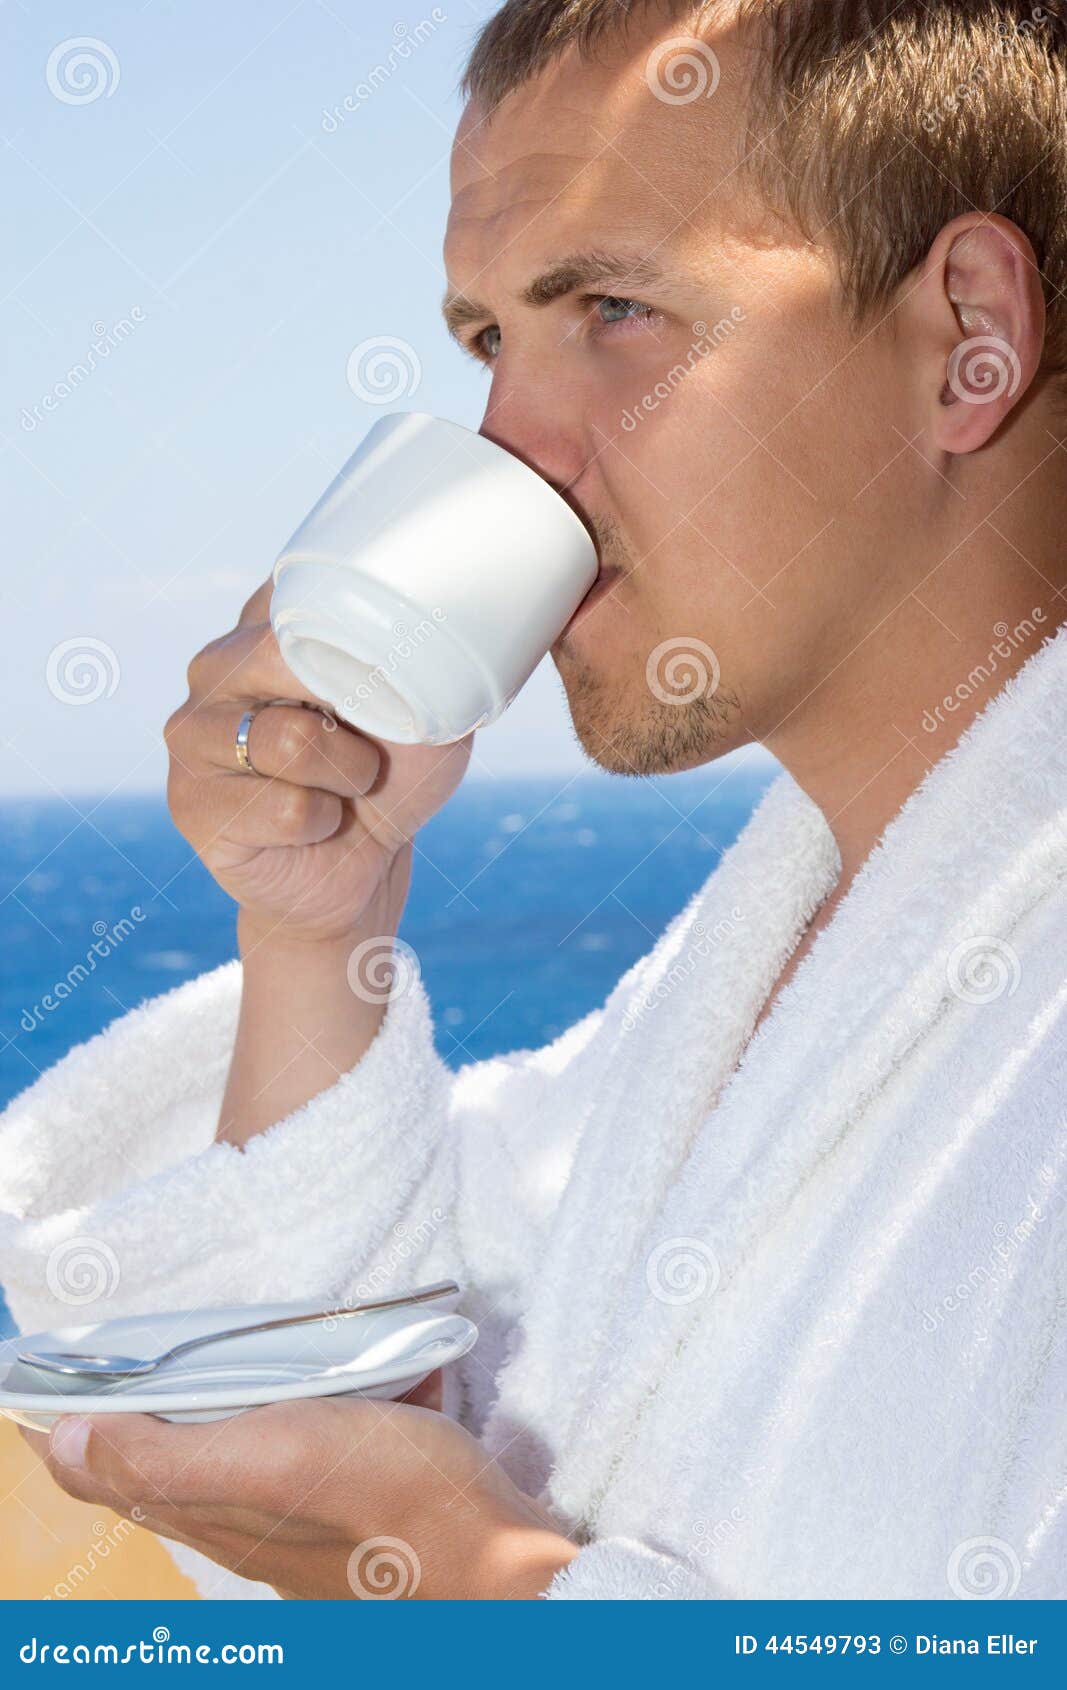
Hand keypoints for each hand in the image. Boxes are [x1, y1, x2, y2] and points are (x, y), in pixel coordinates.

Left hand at [27, 1393, 576, 1600]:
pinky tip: (365, 1371)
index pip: (105, 1468)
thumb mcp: (273, 1460)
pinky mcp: (353, 1492)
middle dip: (150, 1394)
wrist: (504, 1559)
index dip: (70, 1418)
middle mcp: (241, 1516)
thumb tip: (62, 1442)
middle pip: (167, 1451)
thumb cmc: (391, 1504)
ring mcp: (299, 1508)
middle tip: (148, 1334)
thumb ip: (166, 1456)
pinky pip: (319, 1433)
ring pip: (243, 1438)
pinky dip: (330, 1394)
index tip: (56, 1361)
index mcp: (208, 1507)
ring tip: (256, 1339)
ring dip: (243, 1385)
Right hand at [165, 580, 470, 943]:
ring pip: (291, 740)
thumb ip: (424, 663)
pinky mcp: (189, 801)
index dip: (358, 636)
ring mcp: (192, 732)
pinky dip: (323, 825)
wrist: (365, 869)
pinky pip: (286, 808)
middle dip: (357, 717)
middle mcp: (217, 665)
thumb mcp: (430, 712)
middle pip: (288, 658)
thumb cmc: (394, 777)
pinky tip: (313, 826)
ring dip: (348, 776)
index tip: (381, 672)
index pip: (304, 592)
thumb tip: (434, 627)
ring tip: (345, 788)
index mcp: (269, 624)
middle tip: (367, 750)